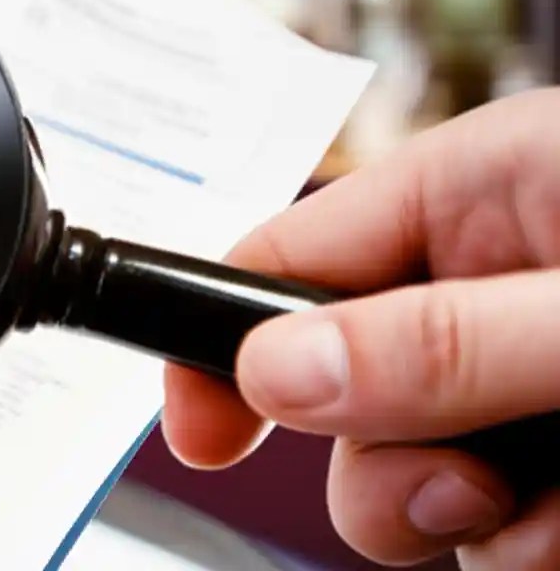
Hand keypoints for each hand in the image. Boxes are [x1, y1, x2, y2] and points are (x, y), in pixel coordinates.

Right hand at [162, 86, 559, 568]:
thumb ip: (440, 339)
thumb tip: (279, 372)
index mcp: (477, 190)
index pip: (287, 260)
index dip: (224, 345)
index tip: (202, 434)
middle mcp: (491, 281)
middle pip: (341, 388)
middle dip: (377, 462)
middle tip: (450, 483)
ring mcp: (524, 369)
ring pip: (414, 469)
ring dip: (463, 515)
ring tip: (551, 510)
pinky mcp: (559, 443)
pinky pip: (495, 518)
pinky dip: (528, 539)